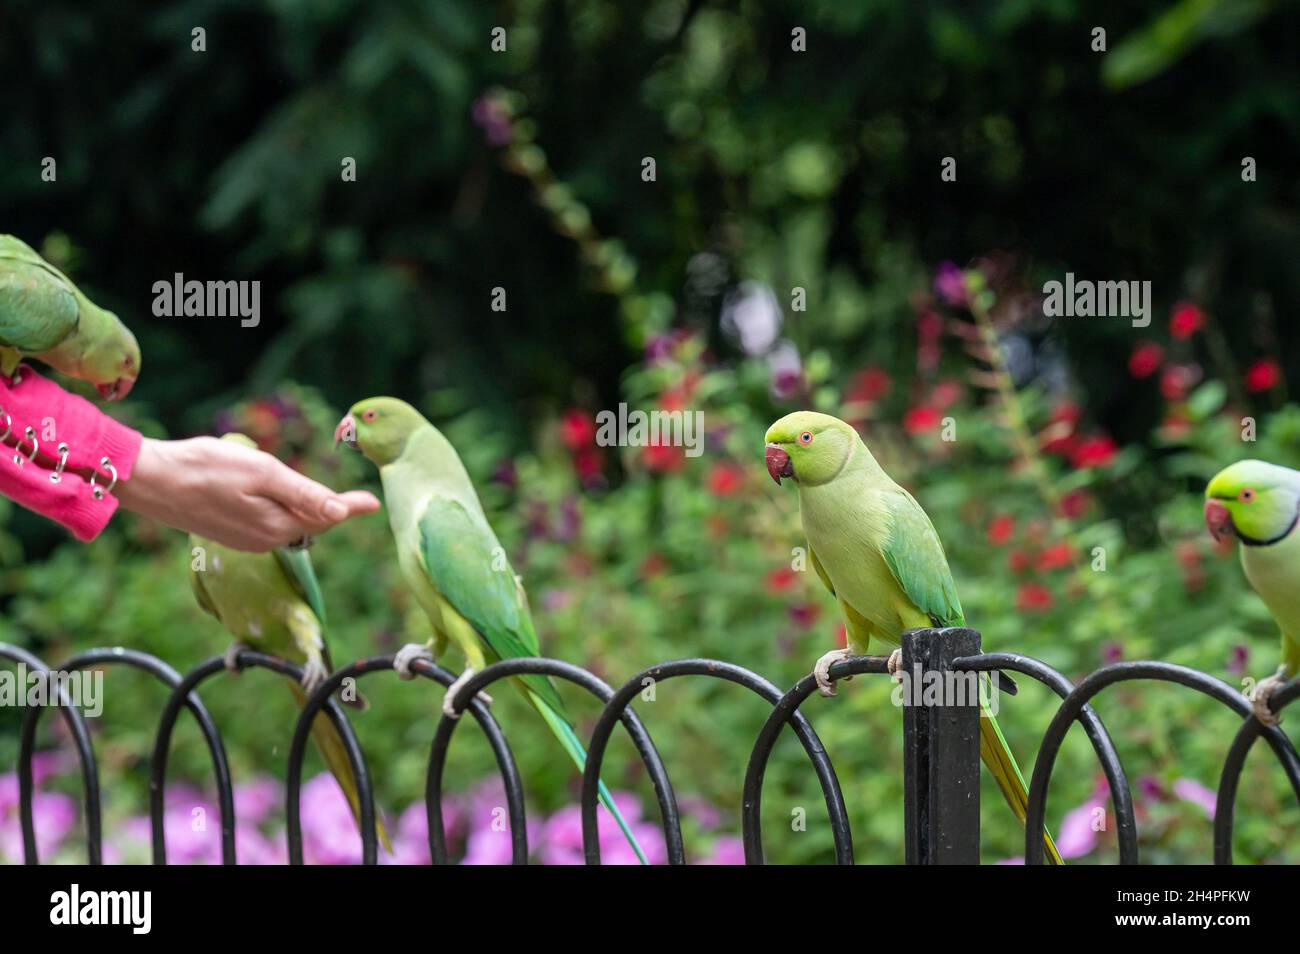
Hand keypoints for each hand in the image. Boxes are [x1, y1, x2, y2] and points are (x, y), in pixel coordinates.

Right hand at [114, 437, 379, 550]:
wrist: (150, 479)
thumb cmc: (206, 468)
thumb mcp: (262, 474)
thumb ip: (304, 495)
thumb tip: (342, 513)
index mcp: (277, 526)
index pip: (325, 517)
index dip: (349, 506)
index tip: (374, 502)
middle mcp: (264, 540)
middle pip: (309, 521)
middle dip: (326, 507)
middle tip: (353, 497)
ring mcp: (245, 540)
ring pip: (287, 521)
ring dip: (300, 507)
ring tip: (312, 493)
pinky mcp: (230, 533)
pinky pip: (267, 521)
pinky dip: (278, 508)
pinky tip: (271, 494)